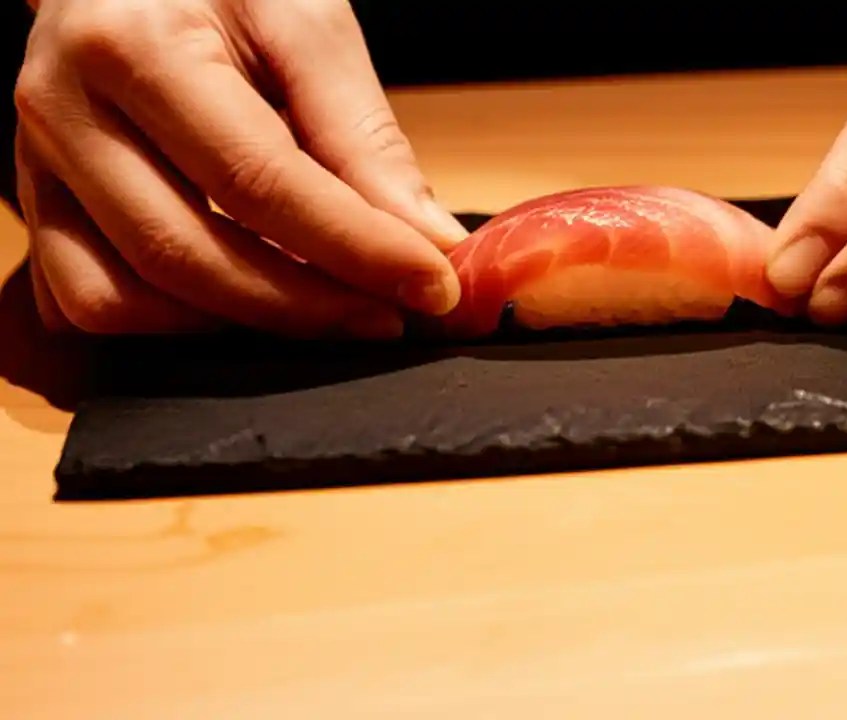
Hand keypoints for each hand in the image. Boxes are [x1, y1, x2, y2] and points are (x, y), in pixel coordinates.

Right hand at [14, 0, 468, 337]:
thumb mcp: (306, 21)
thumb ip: (363, 135)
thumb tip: (427, 241)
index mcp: (133, 45)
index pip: (257, 180)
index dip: (355, 249)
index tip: (431, 287)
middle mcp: (63, 109)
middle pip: (188, 254)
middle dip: (306, 306)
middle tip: (389, 318)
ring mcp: (35, 164)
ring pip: (124, 299)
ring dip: (240, 325)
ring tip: (326, 307)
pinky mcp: (37, 203)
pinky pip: (88, 302)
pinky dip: (172, 324)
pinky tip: (247, 301)